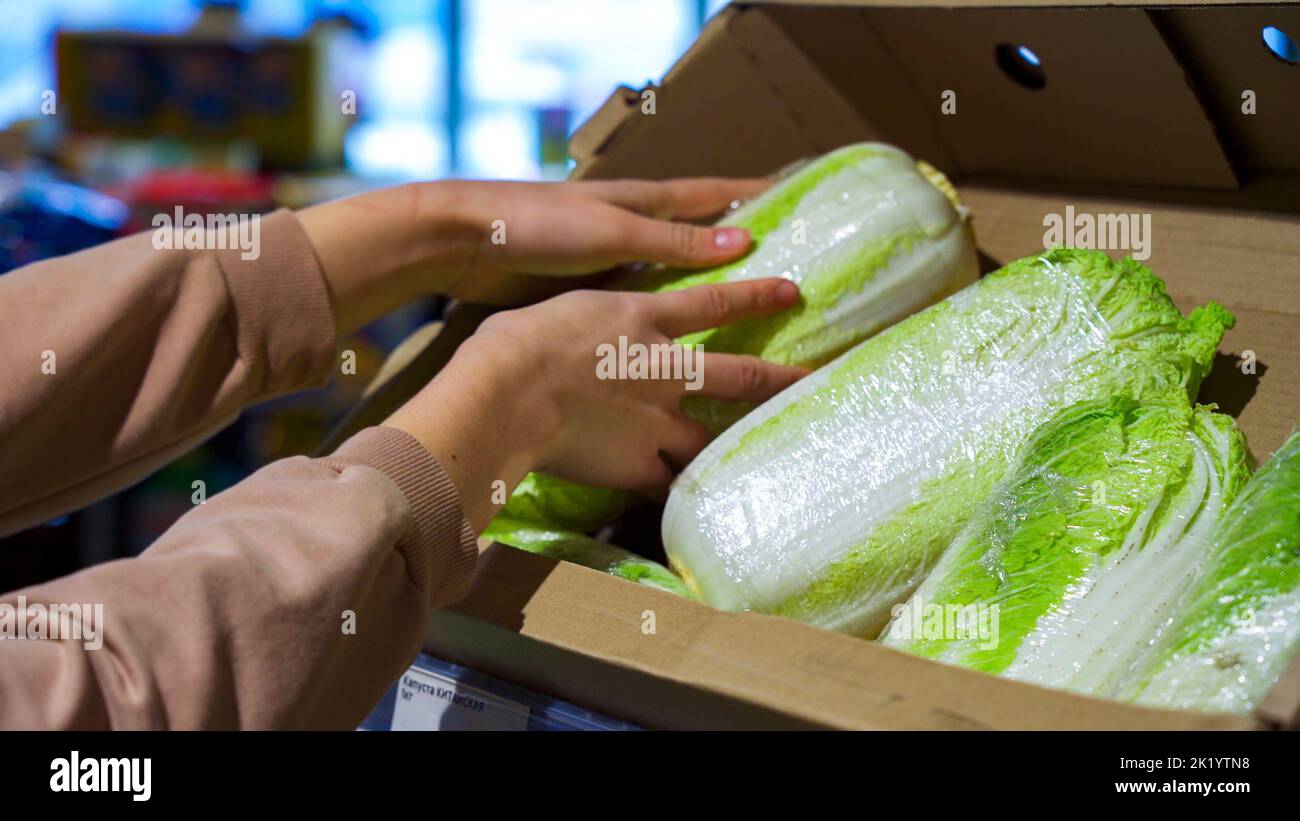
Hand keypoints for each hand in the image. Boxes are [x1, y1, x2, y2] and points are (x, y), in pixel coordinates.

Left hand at [297, 178, 767, 334]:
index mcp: (639, 201)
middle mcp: (628, 227)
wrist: (466, 245)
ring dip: (699, 285)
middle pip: (692, 234)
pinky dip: (661, 313)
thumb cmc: (538, 226)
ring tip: (740, 307)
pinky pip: (636, 302)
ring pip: (666, 273)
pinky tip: (677, 337)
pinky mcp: (584, 292)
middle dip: (731, 241)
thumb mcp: (614, 231)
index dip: (747, 193)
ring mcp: (606, 260)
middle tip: (776, 259)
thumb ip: (675, 240)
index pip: (707, 194)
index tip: (789, 194)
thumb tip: (744, 241)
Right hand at [385, 278, 806, 530]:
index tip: (793, 290)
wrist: (512, 389)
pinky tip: (702, 508)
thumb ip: (586, 319)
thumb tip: (574, 322)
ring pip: (712, 437)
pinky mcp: (636, 463)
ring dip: (740, 445)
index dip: (756, 296)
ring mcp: (655, 420)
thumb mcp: (561, 310)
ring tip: (772, 456)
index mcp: (641, 321)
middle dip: (780, 378)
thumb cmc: (519, 340)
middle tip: (814, 378)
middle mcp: (662, 370)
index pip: (713, 304)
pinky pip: (669, 484)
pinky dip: (684, 495)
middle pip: (737, 374)